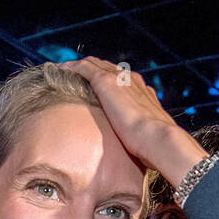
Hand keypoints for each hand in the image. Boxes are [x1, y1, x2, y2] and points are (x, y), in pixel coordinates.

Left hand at [58, 56, 204, 187]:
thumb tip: (136, 154)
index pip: (123, 80)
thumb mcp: (147, 138)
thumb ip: (139, 138)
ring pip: (95, 64)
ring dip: (79, 65)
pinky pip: (84, 67)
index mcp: (143, 93)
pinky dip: (72, 66)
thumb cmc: (155, 146)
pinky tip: (60, 69)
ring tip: (63, 68)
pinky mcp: (106, 81)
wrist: (159, 139)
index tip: (96, 86)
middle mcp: (132, 81)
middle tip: (75, 73)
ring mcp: (119, 79)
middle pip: (108, 67)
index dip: (109, 80)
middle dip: (92, 69)